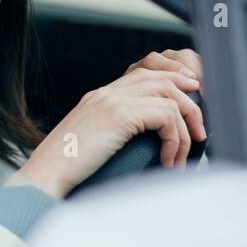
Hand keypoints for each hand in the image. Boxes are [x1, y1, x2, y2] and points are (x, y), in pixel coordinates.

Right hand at [9, 48, 206, 198]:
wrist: (46, 173)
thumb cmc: (67, 168)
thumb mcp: (94, 142)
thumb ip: (117, 132)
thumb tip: (148, 142)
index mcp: (101, 96)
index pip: (145, 73)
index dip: (174, 80)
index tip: (192, 97)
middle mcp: (108, 92)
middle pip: (163, 78)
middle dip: (190, 102)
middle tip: (200, 130)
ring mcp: (114, 100)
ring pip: (170, 97)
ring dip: (186, 128)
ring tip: (184, 155)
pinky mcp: (121, 114)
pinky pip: (166, 116)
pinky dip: (175, 140)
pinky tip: (169, 160)